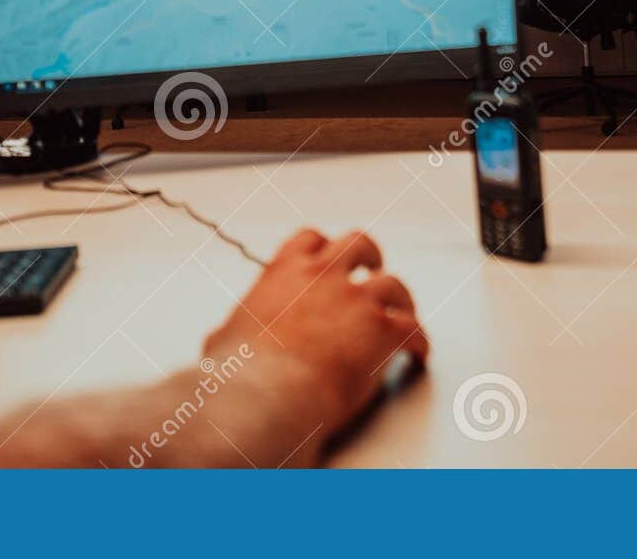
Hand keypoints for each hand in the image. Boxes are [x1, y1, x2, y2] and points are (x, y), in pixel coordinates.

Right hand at [203, 229, 428, 431]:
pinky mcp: (382, 330)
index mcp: (283, 273)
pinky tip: (419, 353)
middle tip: (373, 268)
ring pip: (394, 285)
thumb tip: (217, 343)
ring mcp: (356, 300)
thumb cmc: (237, 376)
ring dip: (400, 299)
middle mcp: (323, 276)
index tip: (326, 255)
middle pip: (358, 244)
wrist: (265, 397)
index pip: (309, 240)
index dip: (322, 247)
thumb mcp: (222, 342)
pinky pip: (412, 329)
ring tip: (404, 310)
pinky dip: (419, 341)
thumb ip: (229, 333)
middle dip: (369, 256)